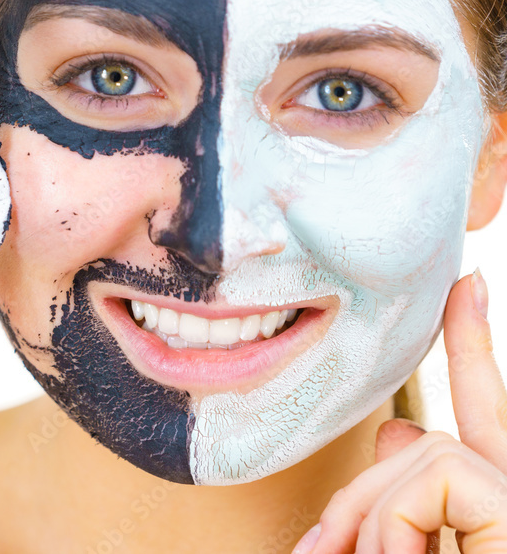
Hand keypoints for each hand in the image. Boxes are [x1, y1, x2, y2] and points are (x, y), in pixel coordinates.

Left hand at [293, 270, 506, 552]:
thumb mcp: (395, 546)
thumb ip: (399, 492)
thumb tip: (395, 428)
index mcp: (490, 507)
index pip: (483, 413)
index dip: (472, 347)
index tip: (466, 284)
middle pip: (433, 439)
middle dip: (365, 487)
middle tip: (321, 549)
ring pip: (428, 448)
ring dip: (374, 516)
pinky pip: (442, 469)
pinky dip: (398, 523)